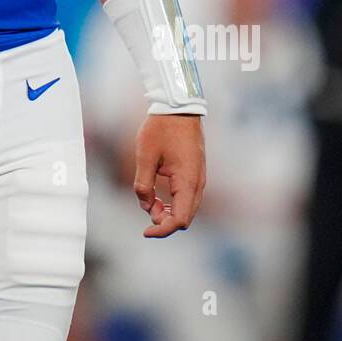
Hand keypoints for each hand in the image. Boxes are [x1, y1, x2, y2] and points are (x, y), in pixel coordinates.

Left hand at [133, 113, 204, 237]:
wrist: (178, 108)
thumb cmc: (161, 129)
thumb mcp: (145, 156)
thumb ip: (143, 184)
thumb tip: (145, 205)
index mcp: (188, 182)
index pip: (179, 219)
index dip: (162, 230)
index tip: (145, 232)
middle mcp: (198, 184)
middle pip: (185, 218)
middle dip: (165, 222)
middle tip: (146, 211)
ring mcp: (199, 178)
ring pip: (187, 208)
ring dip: (169, 212)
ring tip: (150, 203)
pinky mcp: (195, 173)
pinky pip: (187, 197)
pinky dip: (174, 203)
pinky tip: (158, 197)